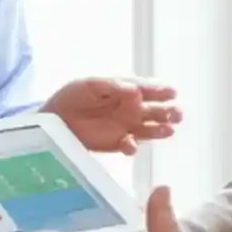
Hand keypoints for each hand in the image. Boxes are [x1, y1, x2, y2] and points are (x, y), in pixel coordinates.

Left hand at [42, 77, 180, 153]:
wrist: (54, 118)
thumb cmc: (73, 96)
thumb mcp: (91, 85)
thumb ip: (114, 87)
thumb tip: (136, 92)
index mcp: (126, 90)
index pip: (148, 90)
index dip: (161, 91)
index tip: (171, 93)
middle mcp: (131, 108)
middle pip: (155, 110)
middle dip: (168, 112)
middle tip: (176, 114)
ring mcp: (125, 126)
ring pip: (149, 128)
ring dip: (159, 130)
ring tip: (168, 130)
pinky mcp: (116, 143)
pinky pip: (130, 145)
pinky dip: (133, 146)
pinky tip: (130, 146)